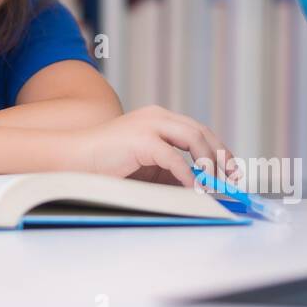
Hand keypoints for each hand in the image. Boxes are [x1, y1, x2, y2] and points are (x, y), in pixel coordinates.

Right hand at [64, 105, 240, 186]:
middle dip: (220, 156)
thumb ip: (171, 172)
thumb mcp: (147, 168)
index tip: (231, 170)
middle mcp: (156, 117)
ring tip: (214, 183)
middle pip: (201, 131)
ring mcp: (149, 125)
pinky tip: (193, 189)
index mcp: (158, 119)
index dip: (219, 150)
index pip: (198, 130)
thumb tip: (200, 187)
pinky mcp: (141, 140)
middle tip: (231, 178)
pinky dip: (188, 175)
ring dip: (209, 162)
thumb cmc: (107, 165)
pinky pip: (174, 158)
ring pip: (193, 138)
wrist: (74, 159)